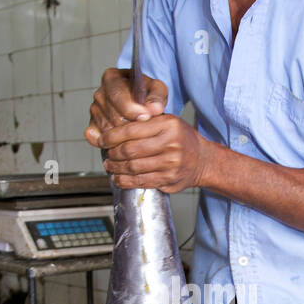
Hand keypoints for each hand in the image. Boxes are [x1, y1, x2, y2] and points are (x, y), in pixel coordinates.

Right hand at [86, 67, 166, 139]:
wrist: (139, 105)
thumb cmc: (146, 94)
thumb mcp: (156, 89)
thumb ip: (157, 96)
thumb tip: (155, 109)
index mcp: (111, 78)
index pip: (117, 95)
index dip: (131, 109)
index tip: (145, 117)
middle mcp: (99, 94)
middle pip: (113, 115)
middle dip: (131, 124)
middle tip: (146, 127)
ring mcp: (94, 111)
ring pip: (107, 130)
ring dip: (125, 136)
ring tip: (138, 133)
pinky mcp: (91, 127)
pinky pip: (98, 139)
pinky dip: (112, 144)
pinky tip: (125, 141)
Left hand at [86, 68, 208, 193]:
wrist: (202, 159)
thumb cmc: (180, 138)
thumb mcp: (166, 122)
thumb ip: (144, 122)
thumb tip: (113, 128)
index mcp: (168, 125)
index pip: (132, 130)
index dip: (112, 136)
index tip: (102, 139)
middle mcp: (171, 144)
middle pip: (130, 150)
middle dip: (113, 153)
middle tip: (107, 153)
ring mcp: (171, 164)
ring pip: (133, 168)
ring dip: (116, 168)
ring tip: (109, 165)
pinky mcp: (169, 180)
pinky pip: (141, 182)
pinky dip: (125, 181)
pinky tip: (118, 178)